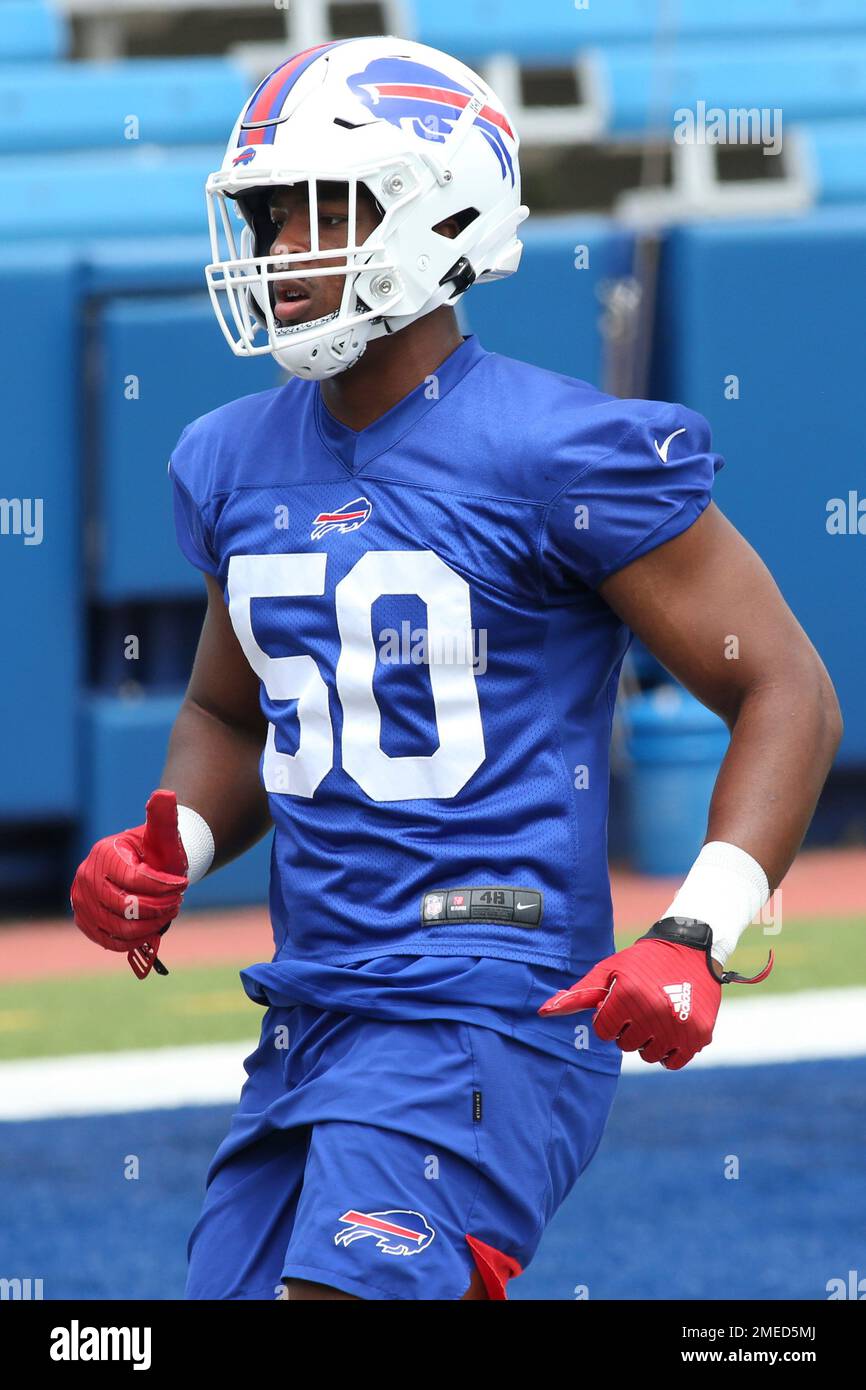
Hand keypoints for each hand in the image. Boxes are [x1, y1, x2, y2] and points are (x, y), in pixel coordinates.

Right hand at [70, 791, 187, 971]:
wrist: (146, 866)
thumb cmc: (158, 851)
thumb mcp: (164, 833)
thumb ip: (164, 816)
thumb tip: (164, 795)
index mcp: (104, 853)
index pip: (136, 880)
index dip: (164, 887)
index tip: (183, 885)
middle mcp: (86, 877)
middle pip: (128, 906)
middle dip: (160, 907)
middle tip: (176, 901)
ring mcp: (81, 901)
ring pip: (121, 928)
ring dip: (151, 924)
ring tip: (166, 912)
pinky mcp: (84, 922)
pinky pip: (110, 941)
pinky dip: (135, 939)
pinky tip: (151, 926)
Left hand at [538, 932, 723, 1069]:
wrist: (690, 950)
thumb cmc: (641, 962)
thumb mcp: (608, 971)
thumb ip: (578, 995)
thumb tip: (543, 1012)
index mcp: (628, 995)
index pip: (604, 1031)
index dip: (610, 1017)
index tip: (621, 1002)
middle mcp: (654, 1012)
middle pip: (625, 1045)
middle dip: (629, 1029)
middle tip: (641, 1007)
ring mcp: (678, 1025)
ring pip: (649, 1056)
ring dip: (649, 1041)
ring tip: (656, 1016)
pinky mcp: (699, 1034)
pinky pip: (673, 1062)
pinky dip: (670, 1051)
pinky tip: (670, 1029)